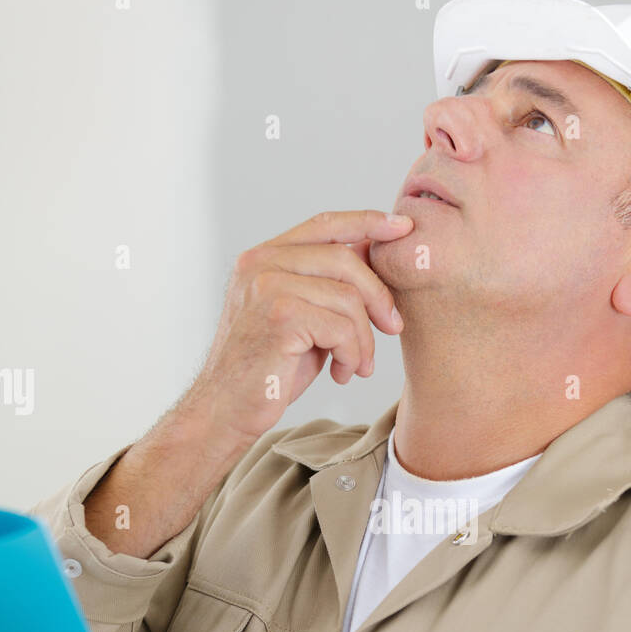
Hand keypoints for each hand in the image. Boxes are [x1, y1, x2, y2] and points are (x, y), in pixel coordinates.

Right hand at [179, 208, 414, 449]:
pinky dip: (351, 355)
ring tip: (358, 366)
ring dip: (364, 339)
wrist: (226, 410)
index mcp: (264, 257)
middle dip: (379, 296)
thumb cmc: (267, 369)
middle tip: (394, 327)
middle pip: (344, 259)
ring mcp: (267, 287)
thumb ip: (328, 286)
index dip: (368, 221)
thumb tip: (372, 254)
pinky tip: (341, 374)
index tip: (404, 227)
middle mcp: (261, 263)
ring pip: (347, 298)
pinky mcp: (280, 317)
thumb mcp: (302, 318)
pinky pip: (341, 328)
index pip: (324, 225)